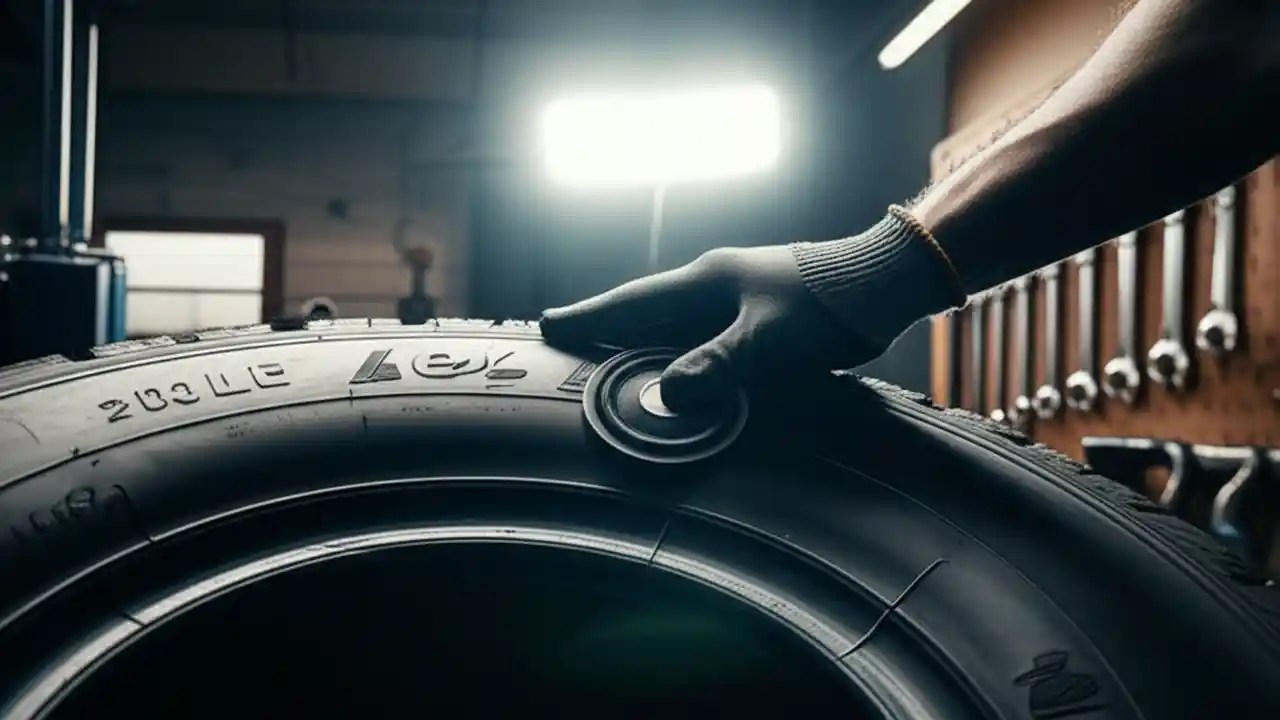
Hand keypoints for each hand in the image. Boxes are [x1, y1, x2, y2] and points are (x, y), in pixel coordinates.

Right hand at [539, 245, 883, 412]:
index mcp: (706, 281)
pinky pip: (701, 336)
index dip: (589, 316)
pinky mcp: (756, 316)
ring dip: (639, 341)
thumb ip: (719, 363)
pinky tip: (677, 371)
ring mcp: (734, 298)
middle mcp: (713, 286)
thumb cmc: (827, 302)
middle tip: (564, 340)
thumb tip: (669, 392)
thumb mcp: (769, 337)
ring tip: (606, 359)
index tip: (549, 323)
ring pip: (672, 324)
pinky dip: (679, 353)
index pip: (632, 302)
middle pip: (644, 311)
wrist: (881, 282)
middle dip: (604, 326)